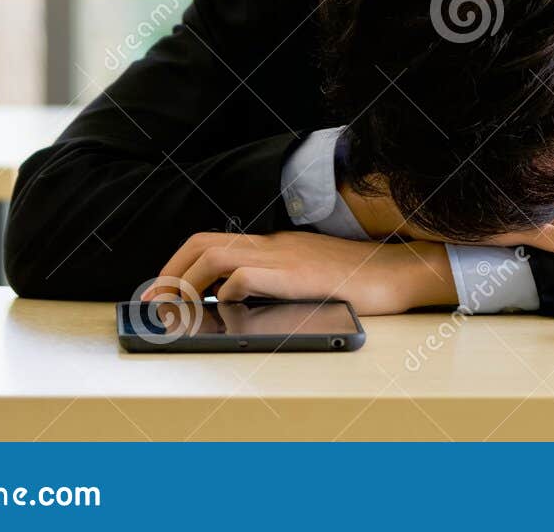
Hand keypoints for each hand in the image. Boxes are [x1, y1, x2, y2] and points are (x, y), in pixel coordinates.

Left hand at [145, 231, 456, 314]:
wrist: (397, 272)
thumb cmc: (360, 280)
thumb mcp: (310, 278)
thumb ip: (279, 282)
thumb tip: (241, 303)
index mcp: (275, 245)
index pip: (213, 242)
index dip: (180, 265)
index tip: (164, 291)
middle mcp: (273, 244)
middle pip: (203, 242)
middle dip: (170, 272)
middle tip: (157, 302)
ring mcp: (284, 255)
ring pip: (214, 254)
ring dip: (187, 282)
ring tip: (177, 310)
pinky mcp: (295, 273)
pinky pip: (245, 275)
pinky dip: (226, 292)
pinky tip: (227, 310)